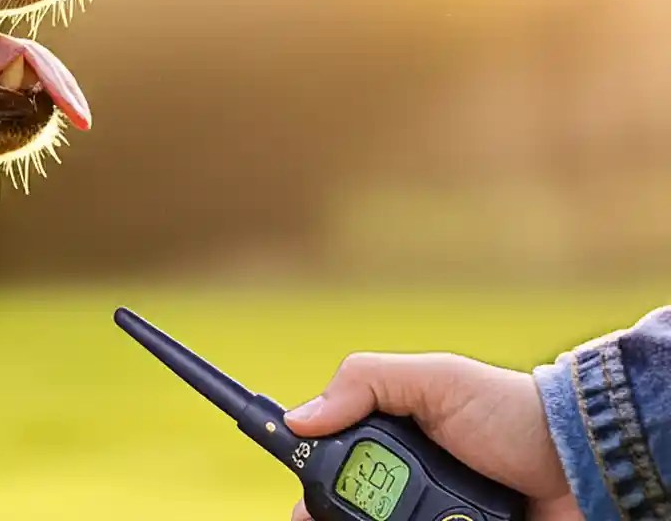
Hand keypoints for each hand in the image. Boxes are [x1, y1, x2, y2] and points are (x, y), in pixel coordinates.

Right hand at [283, 353, 582, 520]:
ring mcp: (430, 516)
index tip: (302, 503)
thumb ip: (366, 383)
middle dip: (337, 516)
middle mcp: (405, 486)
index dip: (311, 484)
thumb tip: (300, 418)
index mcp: (390, 441)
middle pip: (349, 513)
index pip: (330, 465)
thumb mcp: (435, 379)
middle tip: (331, 519)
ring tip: (415, 514)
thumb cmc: (513, 411)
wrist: (586, 461)